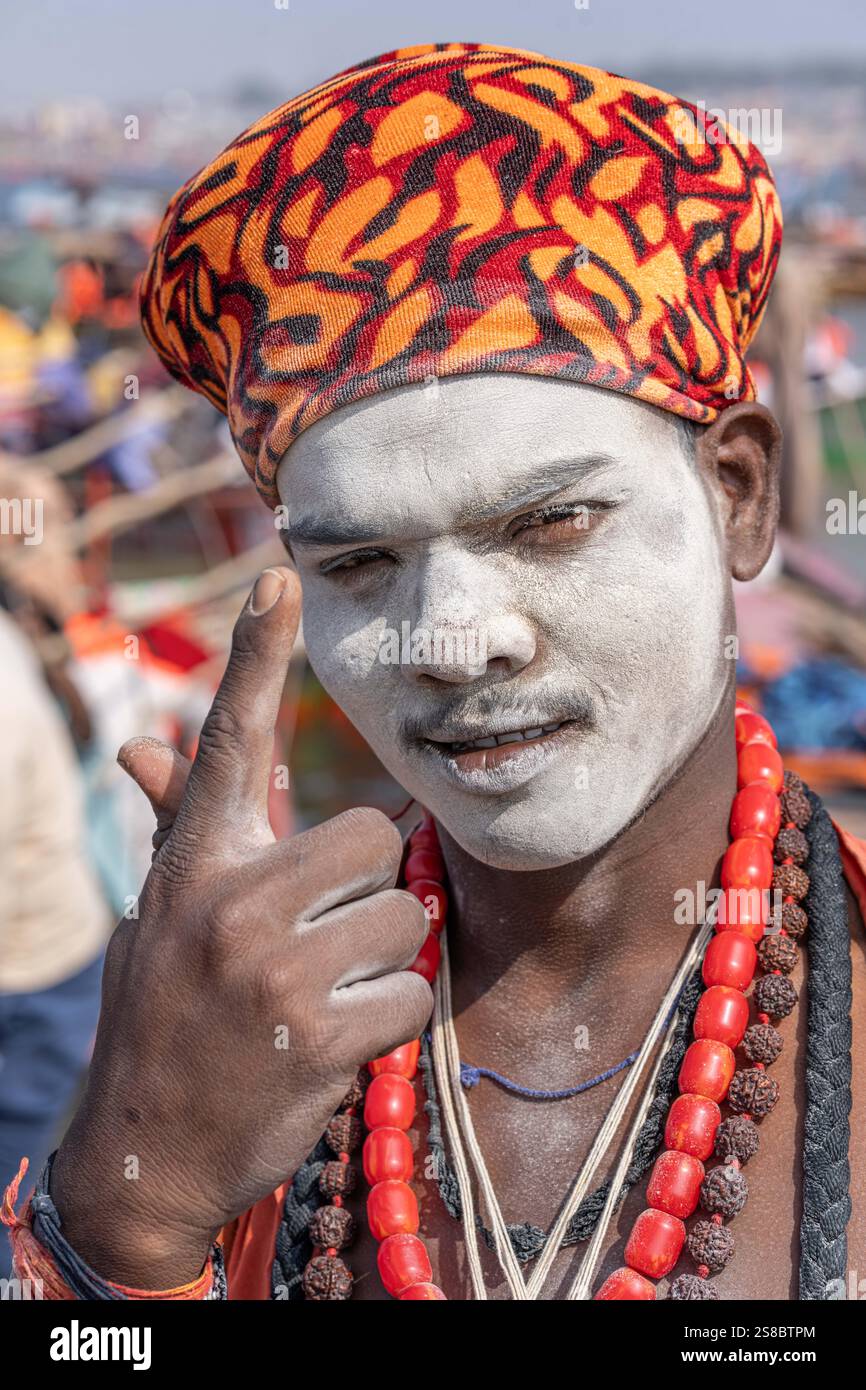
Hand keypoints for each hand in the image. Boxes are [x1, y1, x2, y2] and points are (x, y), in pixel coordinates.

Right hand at [51, 567, 431, 1287]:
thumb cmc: (164, 1012)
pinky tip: (334, 1044)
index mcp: (194, 864)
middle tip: (326, 934)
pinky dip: (389, 1020)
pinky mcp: (322, 1038)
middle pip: (372, 835)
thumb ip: (181, 828)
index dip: (256, 655)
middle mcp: (229, 904)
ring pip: (405, 916)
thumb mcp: (161, 915)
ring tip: (323, 993)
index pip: (230, 739)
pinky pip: (412, 992)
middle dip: (369, 886)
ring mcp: (274, 974)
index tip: (281, 574)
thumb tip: (147, 745)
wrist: (144, 1150)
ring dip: (383, 958)